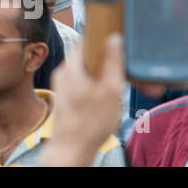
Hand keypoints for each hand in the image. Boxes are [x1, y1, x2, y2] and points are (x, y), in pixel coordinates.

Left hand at [44, 34, 125, 165]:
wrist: (71, 149)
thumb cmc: (90, 123)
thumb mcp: (111, 91)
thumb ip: (113, 63)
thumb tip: (114, 38)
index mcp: (71, 67)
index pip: (87, 40)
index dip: (104, 38)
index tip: (118, 39)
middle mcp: (63, 72)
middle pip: (88, 56)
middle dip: (108, 61)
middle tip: (124, 69)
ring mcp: (63, 85)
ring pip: (87, 71)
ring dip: (104, 75)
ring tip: (119, 86)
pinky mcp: (66, 97)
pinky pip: (83, 83)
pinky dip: (96, 85)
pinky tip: (108, 97)